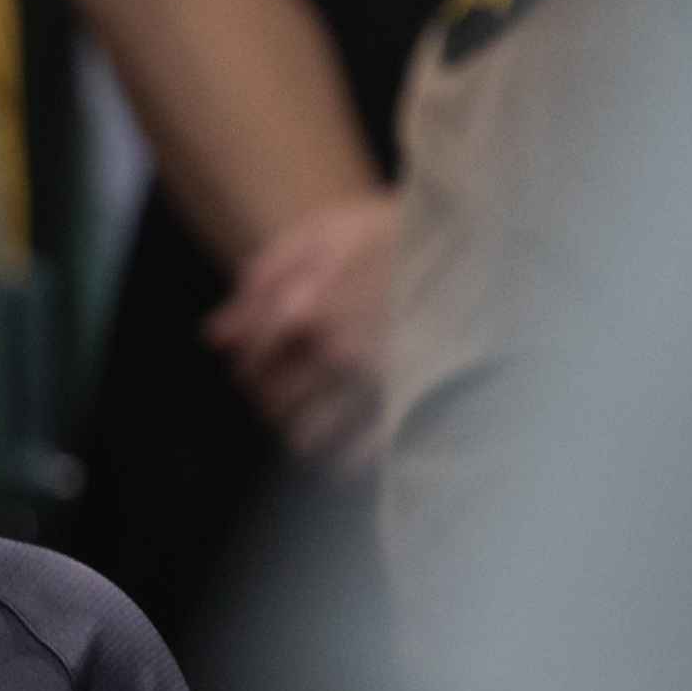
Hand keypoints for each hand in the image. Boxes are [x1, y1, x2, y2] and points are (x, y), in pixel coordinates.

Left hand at [205, 186, 401, 475]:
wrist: (477, 238)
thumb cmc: (395, 230)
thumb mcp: (322, 234)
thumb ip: (262, 280)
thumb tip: (215, 335)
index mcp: (305, 307)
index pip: (251, 359)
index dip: (246, 366)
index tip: (253, 369)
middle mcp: (333, 351)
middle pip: (275, 401)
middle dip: (269, 402)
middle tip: (279, 399)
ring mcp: (372, 380)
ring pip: (311, 433)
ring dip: (301, 434)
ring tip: (307, 429)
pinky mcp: (408, 399)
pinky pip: (362, 453)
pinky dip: (345, 460)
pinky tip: (344, 453)